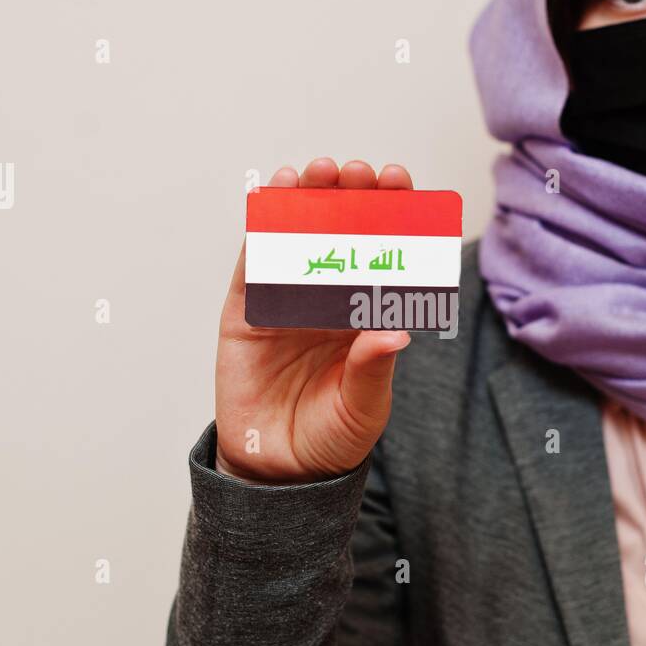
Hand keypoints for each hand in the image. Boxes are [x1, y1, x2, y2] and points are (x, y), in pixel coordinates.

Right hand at [214, 158, 413, 483]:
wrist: (277, 472)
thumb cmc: (331, 438)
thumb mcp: (363, 408)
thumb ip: (373, 369)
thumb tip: (396, 332)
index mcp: (366, 314)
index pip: (384, 253)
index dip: (392, 215)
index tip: (398, 184)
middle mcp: (329, 300)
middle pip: (342, 234)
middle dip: (351, 198)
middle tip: (358, 173)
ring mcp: (286, 302)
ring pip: (297, 237)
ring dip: (307, 200)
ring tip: (317, 173)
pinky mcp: (246, 311)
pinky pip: (254, 263)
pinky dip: (261, 229)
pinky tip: (272, 196)